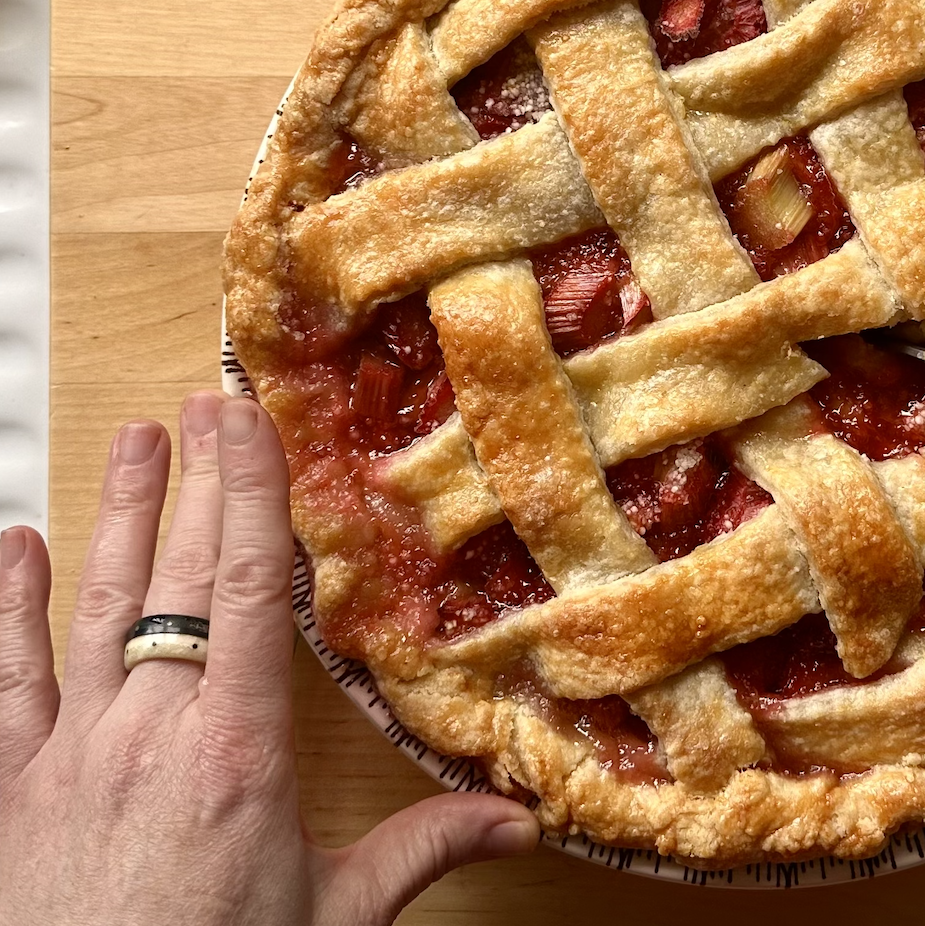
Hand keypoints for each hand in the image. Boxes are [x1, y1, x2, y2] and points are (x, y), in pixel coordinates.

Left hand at [0, 393, 538, 925]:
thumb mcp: (332, 919)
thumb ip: (422, 851)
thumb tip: (521, 820)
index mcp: (238, 750)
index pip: (245, 589)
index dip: (247, 493)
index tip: (247, 418)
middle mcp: (150, 733)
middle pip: (175, 578)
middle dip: (193, 481)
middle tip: (202, 402)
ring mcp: (69, 755)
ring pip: (91, 609)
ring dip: (111, 517)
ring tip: (129, 438)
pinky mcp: (9, 791)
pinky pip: (4, 684)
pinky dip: (4, 610)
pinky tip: (11, 544)